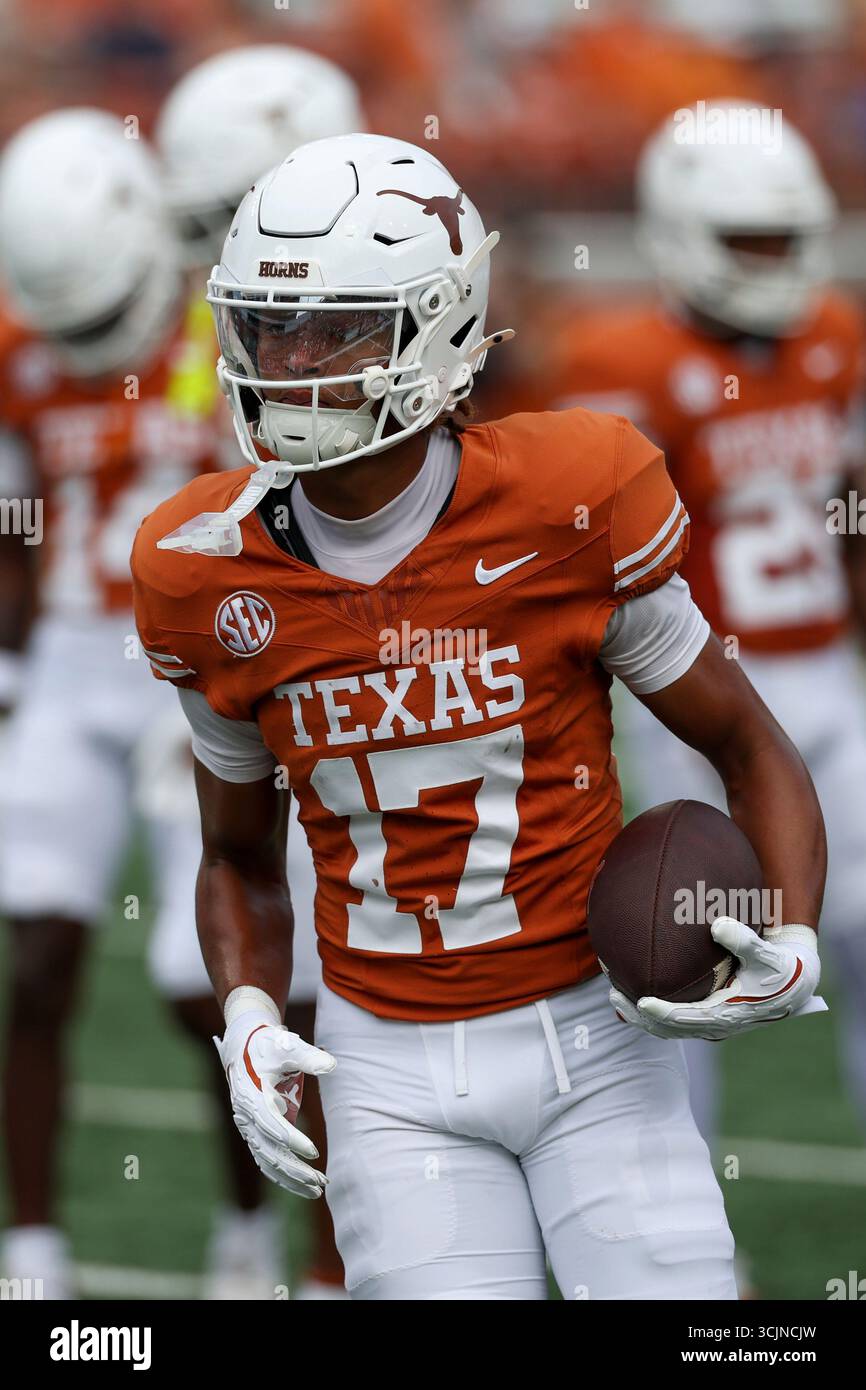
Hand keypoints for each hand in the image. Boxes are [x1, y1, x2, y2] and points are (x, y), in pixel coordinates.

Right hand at [214, 1010, 335, 1197]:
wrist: (244, 1049)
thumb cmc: (268, 1046)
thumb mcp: (285, 1046)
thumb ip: (307, 1056)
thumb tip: (331, 1065)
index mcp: (250, 1095)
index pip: (270, 1123)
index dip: (291, 1138)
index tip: (314, 1151)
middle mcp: (246, 1116)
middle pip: (269, 1150)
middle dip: (295, 1169)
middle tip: (321, 1181)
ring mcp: (249, 1128)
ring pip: (268, 1162)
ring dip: (291, 1178)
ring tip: (319, 1188)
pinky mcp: (256, 1134)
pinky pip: (268, 1161)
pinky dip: (285, 1176)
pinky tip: (305, 1187)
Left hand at [609, 917, 825, 1041]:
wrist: (794, 986)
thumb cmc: (779, 967)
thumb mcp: (765, 953)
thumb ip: (743, 940)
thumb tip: (718, 924)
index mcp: (727, 1014)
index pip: (687, 1018)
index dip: (662, 1013)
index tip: (641, 1001)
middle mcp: (715, 1025)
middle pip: (669, 1027)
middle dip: (639, 1014)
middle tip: (613, 994)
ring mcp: (710, 1025)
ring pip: (668, 1028)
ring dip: (640, 1016)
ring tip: (614, 996)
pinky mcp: (708, 1019)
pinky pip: (675, 1020)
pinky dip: (653, 1012)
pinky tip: (634, 995)